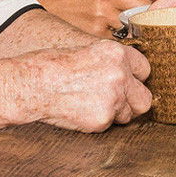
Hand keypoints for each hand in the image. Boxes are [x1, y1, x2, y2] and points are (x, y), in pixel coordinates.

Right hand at [21, 40, 152, 131]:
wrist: (31, 84)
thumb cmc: (51, 65)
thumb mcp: (86, 51)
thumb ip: (111, 62)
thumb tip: (127, 73)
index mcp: (116, 53)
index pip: (145, 69)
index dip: (134, 78)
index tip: (128, 83)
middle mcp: (120, 75)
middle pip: (145, 98)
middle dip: (133, 102)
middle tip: (117, 102)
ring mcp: (113, 98)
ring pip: (128, 115)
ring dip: (115, 113)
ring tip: (90, 104)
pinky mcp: (102, 119)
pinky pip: (109, 125)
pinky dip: (98, 122)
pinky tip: (80, 111)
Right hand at [30, 0, 163, 35]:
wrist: (51, 7)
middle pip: (147, 7)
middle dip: (145, 10)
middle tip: (136, 10)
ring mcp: (103, 16)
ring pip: (136, 24)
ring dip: (134, 25)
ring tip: (123, 20)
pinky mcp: (98, 34)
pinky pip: (123, 37)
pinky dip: (121, 36)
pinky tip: (112, 30)